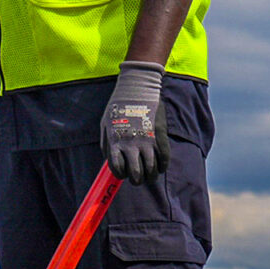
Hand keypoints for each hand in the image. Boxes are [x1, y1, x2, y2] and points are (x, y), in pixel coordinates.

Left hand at [101, 61, 171, 184]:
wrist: (137, 88)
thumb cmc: (118, 106)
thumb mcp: (105, 124)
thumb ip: (107, 144)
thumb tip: (109, 161)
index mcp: (115, 141)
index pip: (117, 168)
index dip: (121, 174)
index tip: (123, 174)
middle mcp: (131, 144)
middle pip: (136, 173)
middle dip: (137, 180)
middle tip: (138, 179)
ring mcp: (147, 141)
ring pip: (151, 170)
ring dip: (150, 176)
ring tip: (149, 175)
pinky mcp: (160, 136)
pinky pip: (164, 159)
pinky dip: (162, 167)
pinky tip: (159, 167)